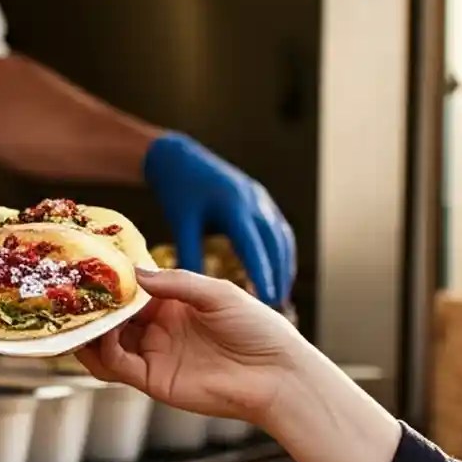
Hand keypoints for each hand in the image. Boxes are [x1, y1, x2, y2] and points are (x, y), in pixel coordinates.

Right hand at [76, 268, 304, 424]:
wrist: (277, 375)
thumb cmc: (256, 329)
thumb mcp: (217, 294)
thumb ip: (175, 283)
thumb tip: (134, 273)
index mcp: (172, 305)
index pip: (130, 291)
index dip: (109, 282)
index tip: (88, 267)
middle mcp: (157, 329)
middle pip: (111, 318)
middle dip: (90, 307)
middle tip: (67, 292)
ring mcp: (153, 355)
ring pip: (105, 344)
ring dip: (88, 330)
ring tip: (74, 315)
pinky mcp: (153, 380)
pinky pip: (117, 365)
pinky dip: (103, 350)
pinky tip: (103, 333)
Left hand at [144, 133, 294, 305]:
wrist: (180, 158)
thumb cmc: (178, 191)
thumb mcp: (182, 222)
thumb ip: (188, 253)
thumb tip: (189, 289)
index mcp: (233, 207)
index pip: (253, 246)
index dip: (262, 273)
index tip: (268, 299)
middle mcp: (254, 202)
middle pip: (275, 244)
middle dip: (279, 274)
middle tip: (277, 304)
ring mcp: (261, 199)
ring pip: (280, 237)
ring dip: (283, 264)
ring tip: (280, 292)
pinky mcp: (261, 199)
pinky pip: (278, 229)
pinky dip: (280, 251)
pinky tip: (277, 268)